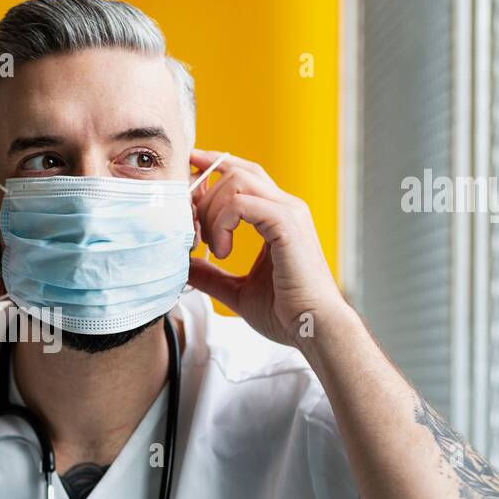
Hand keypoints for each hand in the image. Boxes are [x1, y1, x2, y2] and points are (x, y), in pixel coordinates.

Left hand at [186, 150, 347, 348]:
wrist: (313, 329)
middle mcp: (285, 207)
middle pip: (236, 170)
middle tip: (191, 227)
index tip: (188, 176)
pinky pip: (243, 203)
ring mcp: (289, 212)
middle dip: (203, 192)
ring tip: (212, 246)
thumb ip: (211, 276)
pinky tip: (223, 252)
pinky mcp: (287, 224)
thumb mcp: (237, 290)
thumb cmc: (284, 313)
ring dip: (212, 210)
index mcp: (277, 217)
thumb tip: (185, 267)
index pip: (243, 174)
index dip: (212, 168)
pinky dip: (223, 223)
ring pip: (237, 180)